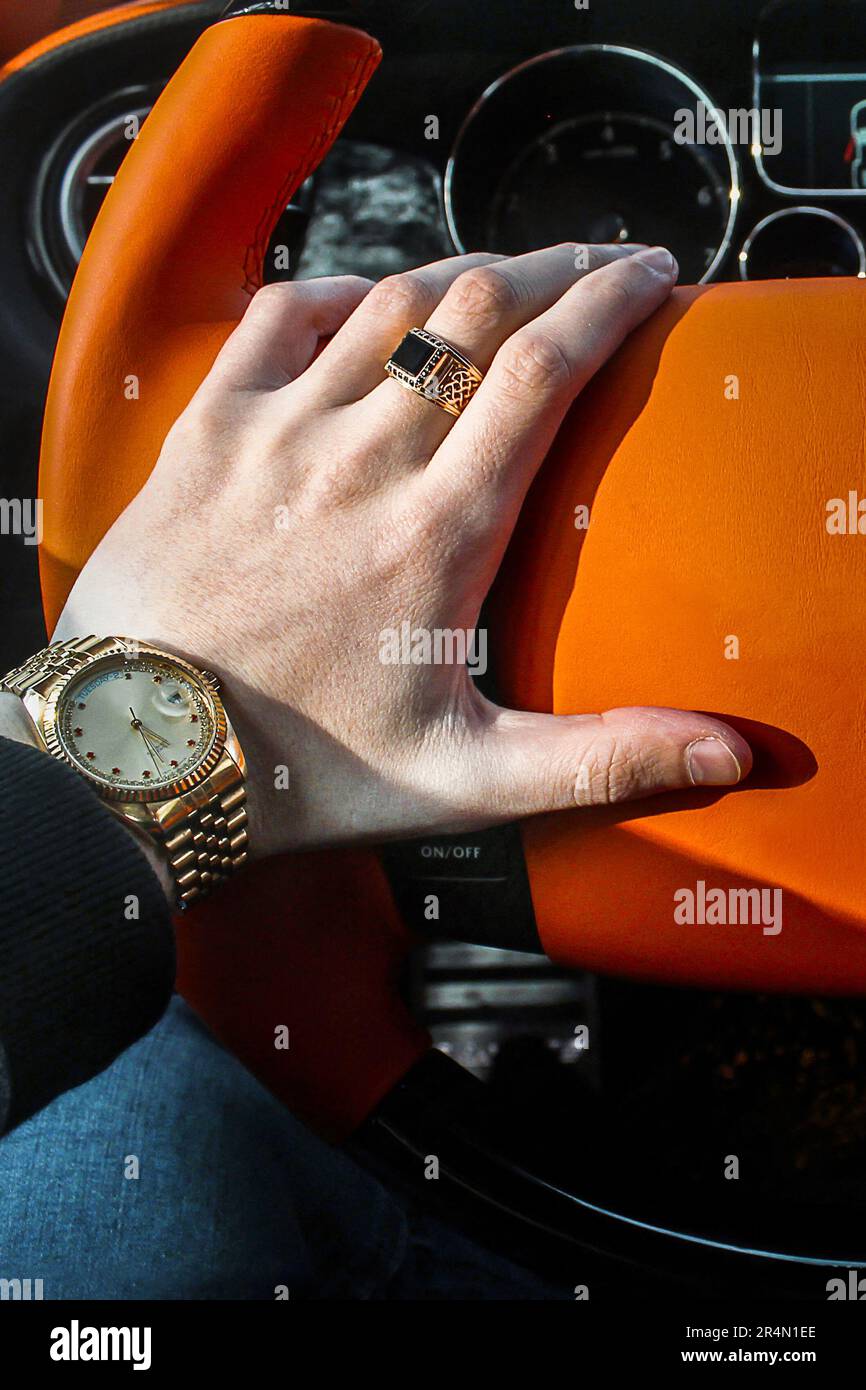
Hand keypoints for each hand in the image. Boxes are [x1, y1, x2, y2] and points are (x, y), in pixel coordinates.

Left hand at [55, 243, 750, 860]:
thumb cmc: (301, 773)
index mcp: (439, 532)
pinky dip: (336, 292)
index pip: (544, 370)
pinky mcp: (208, 431)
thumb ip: (599, 760)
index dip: (609, 302)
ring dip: (461, 274)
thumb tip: (725, 757)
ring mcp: (279, 434)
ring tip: (503, 278)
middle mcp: (364, 459)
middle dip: (552, 269)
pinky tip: (364, 305)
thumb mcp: (465, 782)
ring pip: (390, 302)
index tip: (648, 273)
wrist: (137, 758)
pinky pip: (280, 316)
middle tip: (594, 265)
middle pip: (477, 312)